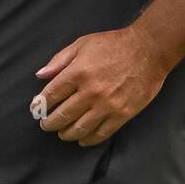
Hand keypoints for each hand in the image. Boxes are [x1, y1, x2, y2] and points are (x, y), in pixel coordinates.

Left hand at [32, 26, 169, 147]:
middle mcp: (90, 92)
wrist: (148, 50)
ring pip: (79, 129)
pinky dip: (88, 140)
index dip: (40, 105)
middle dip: (50, 123)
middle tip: (46, 124)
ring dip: (66, 134)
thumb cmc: (114, 44)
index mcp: (78, 72)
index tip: (36, 110)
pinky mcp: (122, 115)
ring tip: (62, 133)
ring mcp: (107, 105)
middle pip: (62, 115)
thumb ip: (59, 60)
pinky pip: (100, 134)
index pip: (51, 95)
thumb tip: (40, 75)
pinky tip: (82, 139)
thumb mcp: (82, 44)